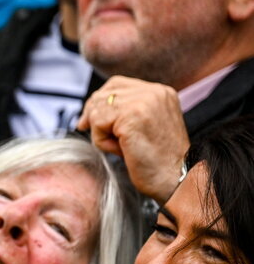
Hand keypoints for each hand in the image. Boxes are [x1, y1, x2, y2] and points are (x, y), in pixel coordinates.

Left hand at [78, 76, 189, 202]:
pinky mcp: (133, 117)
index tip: (88, 122)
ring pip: (98, 110)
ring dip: (100, 133)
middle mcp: (154, 92)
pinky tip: (120, 151)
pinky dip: (102, 141)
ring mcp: (144, 102)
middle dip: (94, 118)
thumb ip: (126, 111)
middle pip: (103, 94)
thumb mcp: (144, 127)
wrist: (175, 179)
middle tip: (102, 139)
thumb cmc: (157, 161)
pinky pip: (98, 124)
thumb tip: (89, 111)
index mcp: (160, 92)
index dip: (98, 103)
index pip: (116, 84)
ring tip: (121, 147)